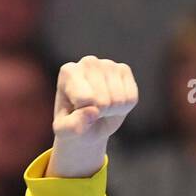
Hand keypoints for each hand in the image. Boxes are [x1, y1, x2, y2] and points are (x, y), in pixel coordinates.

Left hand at [47, 56, 137, 177]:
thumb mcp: (64, 132)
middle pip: (104, 98)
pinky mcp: (125, 70)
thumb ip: (73, 126)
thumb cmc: (70, 126)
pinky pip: (131, 96)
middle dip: (98, 115)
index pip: (86, 96)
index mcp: (68, 72)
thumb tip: (93, 112)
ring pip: (119, 98)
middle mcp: (88, 63)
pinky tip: (112, 105)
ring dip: (111, 112)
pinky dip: (124, 107)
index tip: (78, 113)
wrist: (86, 125)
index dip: (85, 113)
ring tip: (99, 111)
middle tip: (90, 115)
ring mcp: (108, 64)